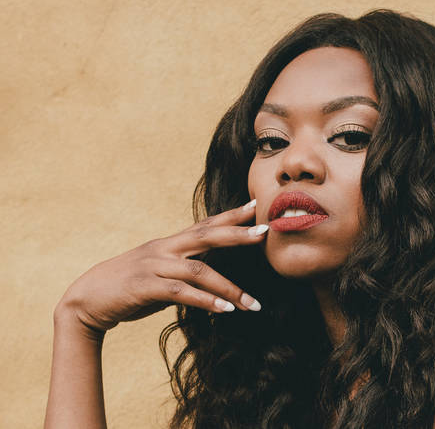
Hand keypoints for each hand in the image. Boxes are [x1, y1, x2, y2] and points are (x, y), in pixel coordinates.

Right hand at [54, 200, 266, 334]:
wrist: (86, 300)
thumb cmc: (130, 287)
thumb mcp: (160, 272)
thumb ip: (186, 270)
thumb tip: (215, 280)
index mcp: (170, 243)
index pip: (206, 224)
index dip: (232, 215)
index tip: (257, 207)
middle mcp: (164, 248)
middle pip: (207, 236)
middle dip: (238, 234)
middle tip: (266, 233)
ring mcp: (154, 265)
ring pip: (199, 270)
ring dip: (230, 289)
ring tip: (253, 304)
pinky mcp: (144, 286)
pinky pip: (180, 292)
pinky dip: (205, 301)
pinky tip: (224, 310)